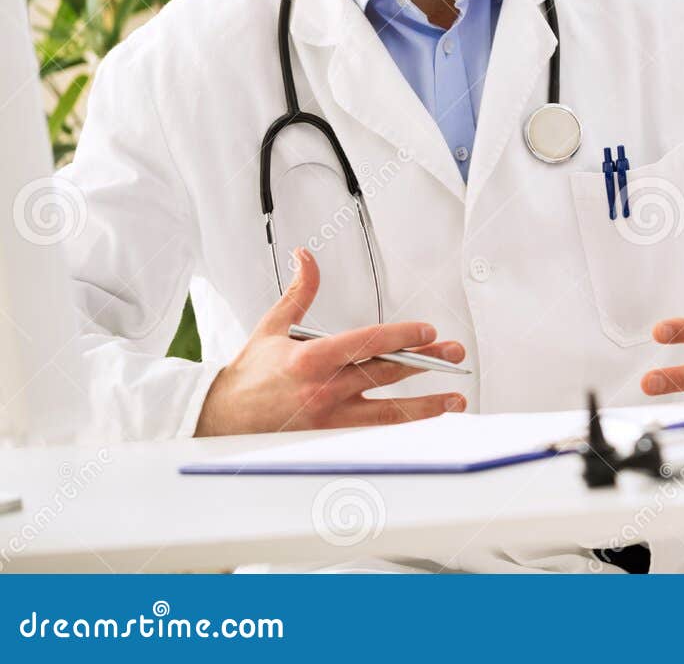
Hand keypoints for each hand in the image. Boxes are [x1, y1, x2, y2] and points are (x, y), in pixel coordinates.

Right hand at [194, 248, 467, 435]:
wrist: (218, 420)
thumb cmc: (248, 375)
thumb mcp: (271, 327)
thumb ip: (298, 292)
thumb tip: (305, 256)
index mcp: (310, 360)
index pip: (365, 344)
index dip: (400, 337)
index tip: (427, 331)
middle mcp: (323, 390)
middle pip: (384, 374)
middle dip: (425, 362)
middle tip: (454, 353)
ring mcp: (328, 419)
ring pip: (386, 413)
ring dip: (425, 406)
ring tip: (455, 399)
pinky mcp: (329, 438)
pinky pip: (373, 434)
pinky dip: (402, 429)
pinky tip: (425, 423)